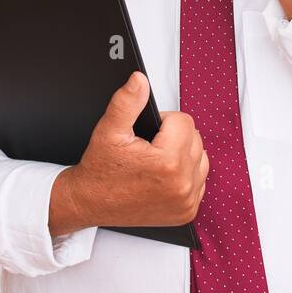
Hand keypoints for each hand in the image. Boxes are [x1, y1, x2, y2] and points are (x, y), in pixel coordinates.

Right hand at [48, 72, 207, 233]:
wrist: (90, 203)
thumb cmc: (100, 170)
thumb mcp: (108, 131)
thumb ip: (127, 102)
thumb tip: (139, 80)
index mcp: (168, 162)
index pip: (184, 122)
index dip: (163, 122)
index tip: (147, 134)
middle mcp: (182, 184)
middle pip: (195, 139)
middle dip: (174, 137)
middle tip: (149, 147)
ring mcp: (186, 201)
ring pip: (201, 158)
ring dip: (183, 154)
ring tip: (158, 159)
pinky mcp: (187, 212)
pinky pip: (199, 180)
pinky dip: (186, 174)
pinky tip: (165, 175)